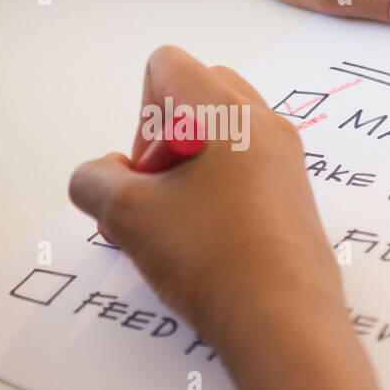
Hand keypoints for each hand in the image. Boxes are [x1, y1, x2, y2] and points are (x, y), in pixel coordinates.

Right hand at [68, 45, 344, 351]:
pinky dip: (216, 191)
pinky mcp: (294, 197)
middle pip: (194, 94)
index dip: (139, 118)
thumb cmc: (214, 260)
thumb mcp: (127, 216)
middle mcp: (264, 123)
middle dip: (163, 138)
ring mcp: (285, 159)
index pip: (165, 66)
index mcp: (226, 110)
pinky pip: (245, 169)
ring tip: (180, 224)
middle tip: (159, 195)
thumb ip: (95, 180)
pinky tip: (208, 243)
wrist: (285, 323)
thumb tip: (104, 175)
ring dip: (188, 168)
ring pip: (221, 135)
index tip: (147, 175)